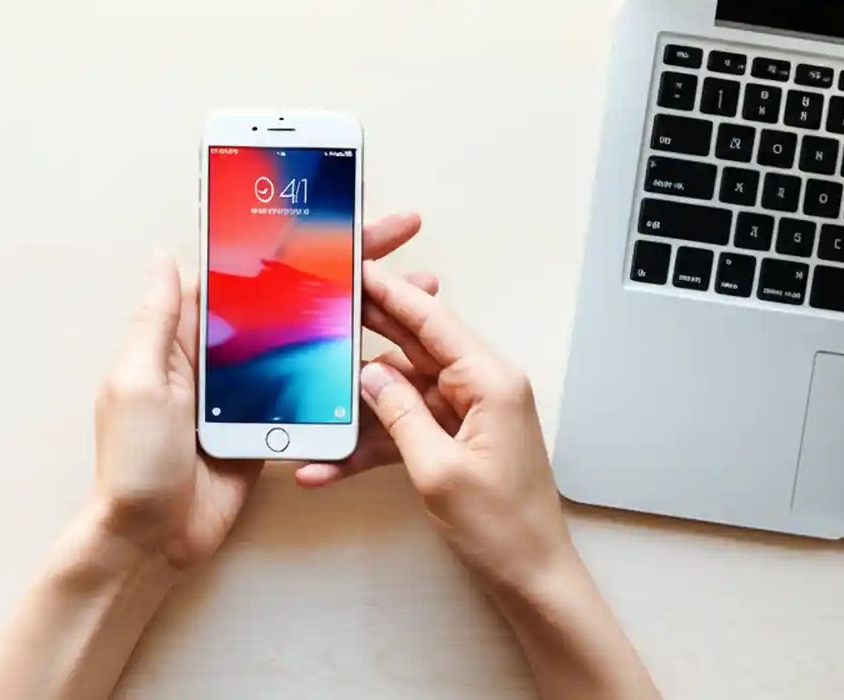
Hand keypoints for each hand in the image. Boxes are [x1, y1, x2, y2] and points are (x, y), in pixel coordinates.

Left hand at [92, 214, 435, 571]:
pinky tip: (395, 360)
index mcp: (193, 333)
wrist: (149, 539)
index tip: (344, 213)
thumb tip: (165, 254)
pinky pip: (321, 391)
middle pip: (299, 296)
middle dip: (353, 263)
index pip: (257, 270)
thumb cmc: (135, 461)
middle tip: (403, 232)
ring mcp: (257, 388)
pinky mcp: (275, 424)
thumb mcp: (137, 380)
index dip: (303, 239)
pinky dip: (357, 373)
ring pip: (319, 339)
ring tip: (419, 294)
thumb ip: (159, 319)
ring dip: (368, 315)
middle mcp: (229, 353)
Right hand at [298, 261, 574, 592]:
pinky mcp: (455, 440)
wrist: (531, 577)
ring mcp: (468, 414)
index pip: (432, 321)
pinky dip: (371, 444)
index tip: (357, 268)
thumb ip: (399, 414)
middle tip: (323, 309)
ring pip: (401, 391)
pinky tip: (329, 465)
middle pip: (414, 346)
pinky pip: (405, 428)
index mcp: (490, 381)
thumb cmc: (502, 528)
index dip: (391, 292)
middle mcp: (482, 387)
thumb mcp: (438, 470)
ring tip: (312, 403)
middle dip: (367, 332)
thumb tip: (368, 373)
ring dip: (359, 408)